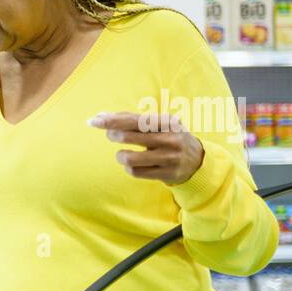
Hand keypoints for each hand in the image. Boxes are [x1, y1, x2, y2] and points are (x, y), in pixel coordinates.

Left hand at [89, 112, 204, 184]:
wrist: (197, 161)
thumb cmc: (168, 137)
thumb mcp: (158, 124)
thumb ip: (131, 118)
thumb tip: (100, 116)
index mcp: (168, 122)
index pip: (135, 120)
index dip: (112, 120)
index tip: (94, 120)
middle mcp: (170, 139)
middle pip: (128, 137)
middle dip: (113, 135)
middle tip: (110, 135)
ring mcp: (169, 158)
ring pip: (129, 158)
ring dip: (120, 156)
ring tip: (122, 154)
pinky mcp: (167, 174)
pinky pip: (136, 172)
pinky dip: (129, 168)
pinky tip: (133, 165)